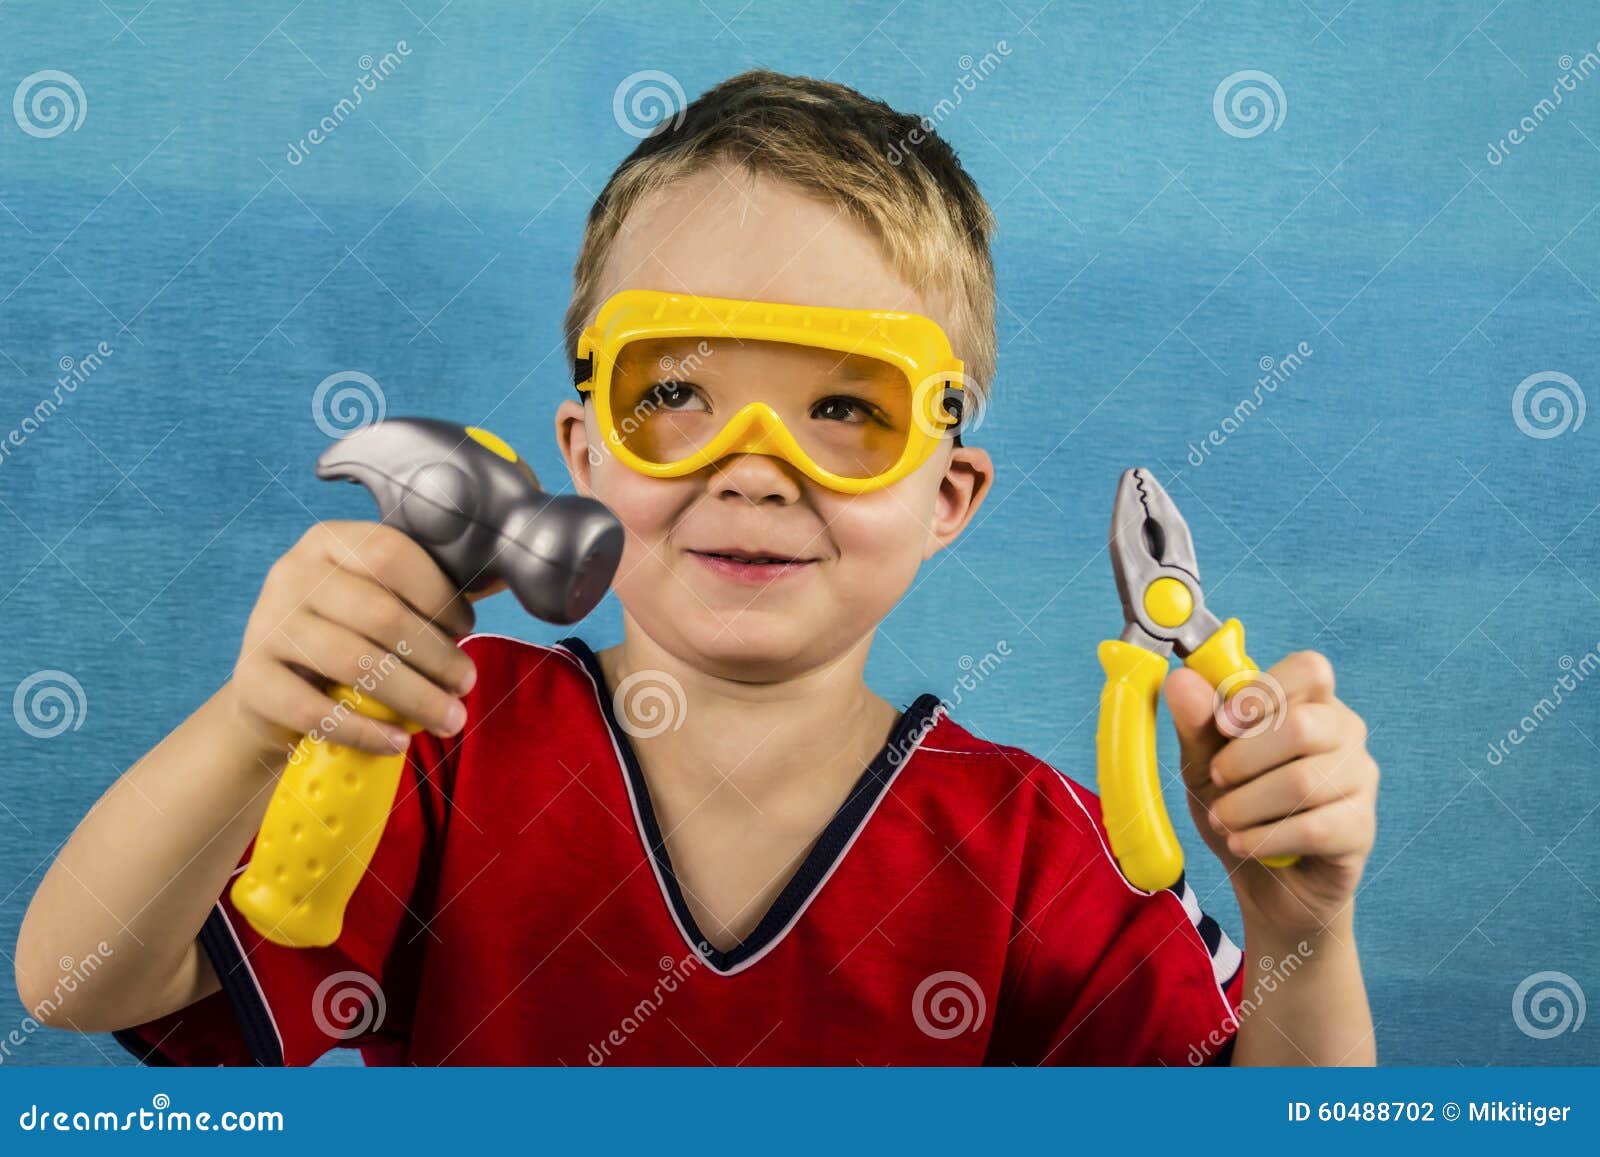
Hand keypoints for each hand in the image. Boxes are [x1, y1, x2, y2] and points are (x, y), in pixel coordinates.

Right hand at [225, 521, 494, 758]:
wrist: (272, 691)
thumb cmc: (346, 636)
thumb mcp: (380, 599)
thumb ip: (432, 589)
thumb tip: (505, 578)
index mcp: (328, 541)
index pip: (391, 553)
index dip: (438, 594)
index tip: (467, 629)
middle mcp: (291, 574)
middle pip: (380, 614)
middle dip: (437, 655)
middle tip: (467, 684)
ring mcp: (266, 626)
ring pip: (354, 663)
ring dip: (414, 697)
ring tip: (450, 719)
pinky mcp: (252, 681)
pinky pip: (316, 711)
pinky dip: (366, 731)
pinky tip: (398, 742)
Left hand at [1164, 651, 1377, 937]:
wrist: (1266, 883)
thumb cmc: (1241, 807)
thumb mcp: (1205, 764)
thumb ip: (1197, 723)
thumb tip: (1182, 679)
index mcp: (1310, 702)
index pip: (1308, 669)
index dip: (1262, 691)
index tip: (1222, 724)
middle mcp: (1344, 733)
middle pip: (1303, 725)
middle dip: (1243, 758)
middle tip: (1217, 781)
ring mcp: (1360, 780)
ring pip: (1303, 781)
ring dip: (1246, 805)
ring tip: (1222, 820)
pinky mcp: (1362, 828)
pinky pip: (1314, 828)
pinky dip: (1264, 838)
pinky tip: (1241, 844)